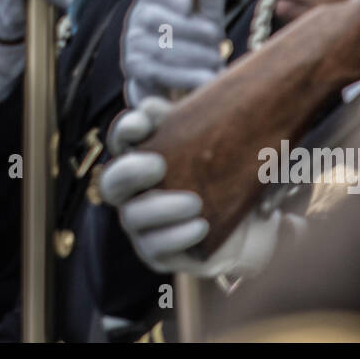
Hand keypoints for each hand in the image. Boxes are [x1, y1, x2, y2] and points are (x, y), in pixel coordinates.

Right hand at [100, 96, 209, 273]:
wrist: (248, 222)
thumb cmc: (222, 173)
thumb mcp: (213, 143)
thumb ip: (191, 120)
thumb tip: (161, 104)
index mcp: (140, 158)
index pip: (120, 140)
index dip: (126, 130)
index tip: (145, 122)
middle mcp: (132, 193)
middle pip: (111, 182)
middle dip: (131, 171)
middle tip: (159, 165)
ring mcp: (141, 226)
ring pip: (132, 217)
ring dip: (161, 208)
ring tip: (196, 202)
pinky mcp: (157, 254)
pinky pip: (156, 249)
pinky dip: (177, 236)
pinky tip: (200, 226)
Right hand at [122, 0, 223, 106]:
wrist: (191, 77)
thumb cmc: (199, 37)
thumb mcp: (209, 12)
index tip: (188, 3)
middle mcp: (137, 17)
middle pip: (151, 16)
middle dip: (189, 28)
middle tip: (216, 37)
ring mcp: (133, 44)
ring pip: (157, 45)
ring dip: (192, 53)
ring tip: (216, 59)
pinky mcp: (137, 71)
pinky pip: (157, 71)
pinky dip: (185, 75)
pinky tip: (206, 78)